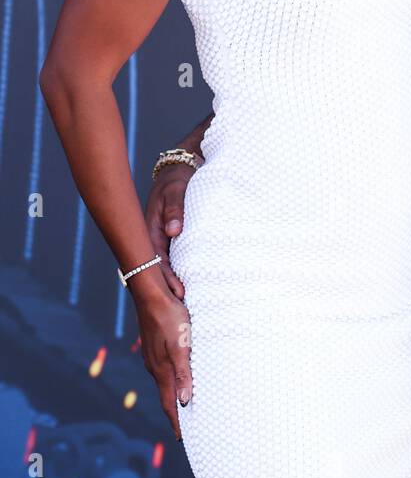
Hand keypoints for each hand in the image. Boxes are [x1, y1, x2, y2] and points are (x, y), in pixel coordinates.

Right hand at [132, 281, 193, 438]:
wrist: (151, 291)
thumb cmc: (168, 317)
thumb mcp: (180, 346)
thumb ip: (183, 373)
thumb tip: (184, 402)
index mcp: (161, 369)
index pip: (169, 402)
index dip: (176, 420)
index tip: (183, 438)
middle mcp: (156, 365)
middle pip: (167, 394)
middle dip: (176, 411)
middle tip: (188, 426)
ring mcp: (156, 354)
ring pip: (168, 380)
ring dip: (176, 394)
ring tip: (187, 404)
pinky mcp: (160, 342)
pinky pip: (169, 366)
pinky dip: (177, 376)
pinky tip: (184, 373)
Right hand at [145, 162, 194, 299]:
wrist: (181, 167)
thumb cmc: (179, 177)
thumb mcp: (176, 189)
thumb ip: (175, 208)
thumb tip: (173, 231)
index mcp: (151, 228)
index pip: (157, 259)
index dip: (168, 277)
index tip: (180, 292)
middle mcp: (155, 237)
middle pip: (159, 268)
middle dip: (168, 289)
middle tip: (183, 310)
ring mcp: (163, 238)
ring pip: (167, 266)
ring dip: (175, 283)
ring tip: (188, 305)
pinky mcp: (172, 238)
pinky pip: (176, 259)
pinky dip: (181, 272)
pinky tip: (193, 285)